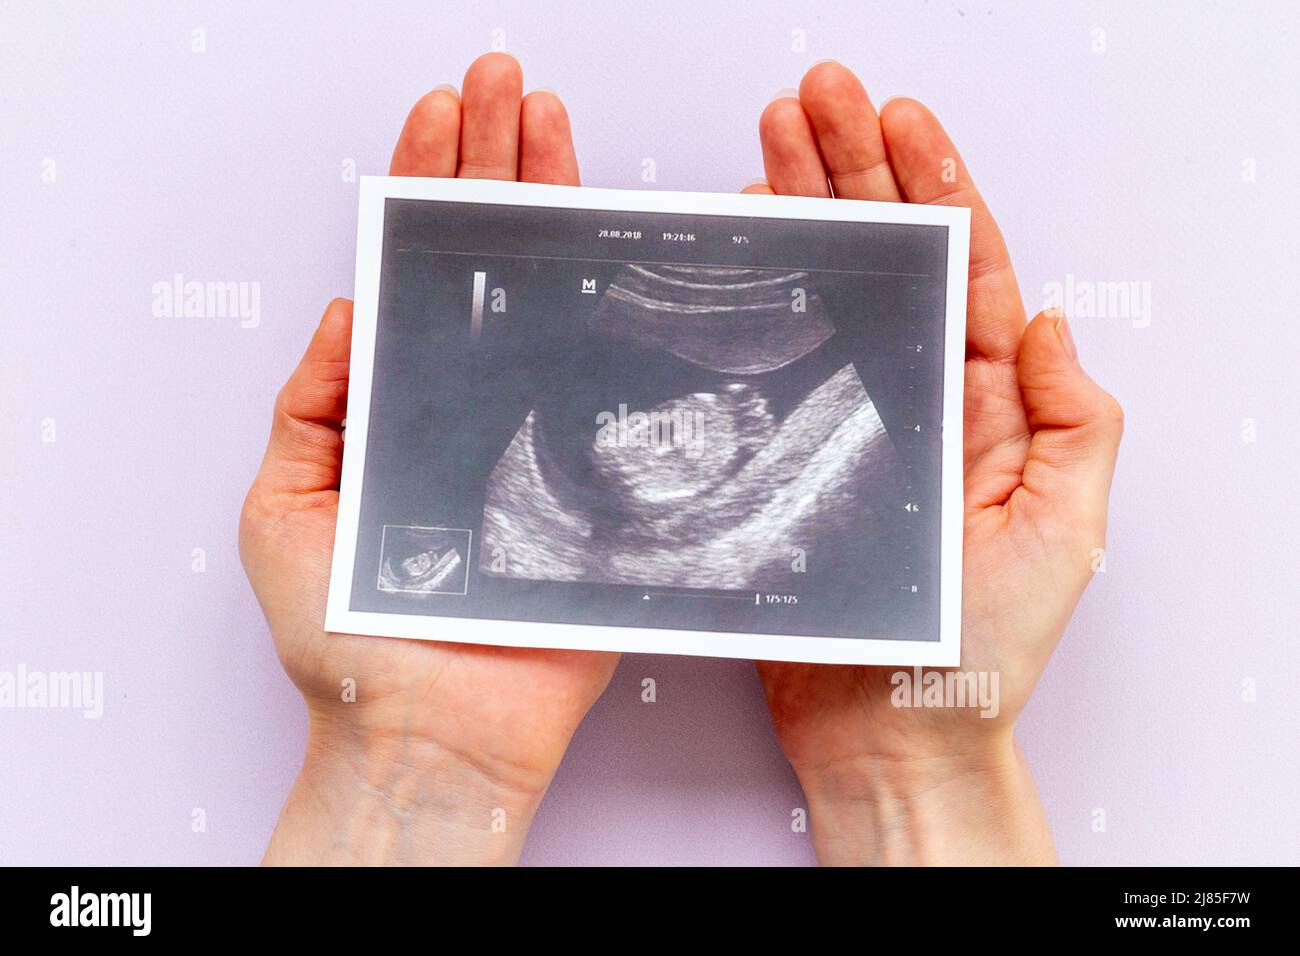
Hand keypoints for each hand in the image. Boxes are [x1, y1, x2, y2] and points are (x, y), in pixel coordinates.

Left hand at [239, 53, 617, 864]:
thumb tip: (347, 308)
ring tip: (552, 125)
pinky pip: (622, 388)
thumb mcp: (286, 508)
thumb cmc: (347, 638)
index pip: (421, 272)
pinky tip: (627, 239)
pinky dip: (630, 312)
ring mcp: (546, 435)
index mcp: (403, 403)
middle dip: (495, 166)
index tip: (442, 114)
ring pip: (557, 300)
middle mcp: (479, 404)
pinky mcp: (602, 481)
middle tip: (505, 88)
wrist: (428, 733)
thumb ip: (313, 408)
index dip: (428, 189)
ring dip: (554, 207)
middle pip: (491, 265)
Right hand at [746, 63, 1122, 864]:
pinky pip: (777, 359)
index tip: (899, 119)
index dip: (935, 184)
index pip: (967, 269)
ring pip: (831, 293)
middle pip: (892, 259)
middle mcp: (922, 399)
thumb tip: (1058, 322)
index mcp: (992, 405)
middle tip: (814, 100)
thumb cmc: (980, 650)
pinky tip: (747, 246)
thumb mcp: (1068, 532)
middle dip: (855, 169)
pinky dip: (763, 297)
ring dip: (807, 213)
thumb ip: (1075, 423)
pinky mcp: (795, 455)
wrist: (893, 732)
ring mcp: (854, 421)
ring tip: (772, 147)